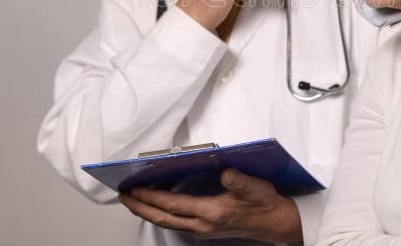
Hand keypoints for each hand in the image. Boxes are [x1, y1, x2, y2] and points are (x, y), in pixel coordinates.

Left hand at [118, 168, 301, 242]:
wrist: (278, 223)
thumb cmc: (266, 204)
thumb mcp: (257, 187)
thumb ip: (240, 180)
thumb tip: (225, 171)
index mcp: (213, 213)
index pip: (174, 205)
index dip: (152, 197)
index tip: (135, 189)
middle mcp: (205, 224)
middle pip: (164, 218)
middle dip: (140, 207)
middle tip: (123, 197)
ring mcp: (204, 229)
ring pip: (168, 222)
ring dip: (148, 212)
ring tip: (133, 200)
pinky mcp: (207, 229)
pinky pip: (177, 222)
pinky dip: (162, 214)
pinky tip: (158, 206)